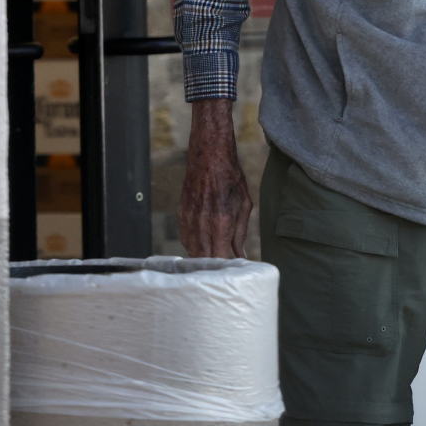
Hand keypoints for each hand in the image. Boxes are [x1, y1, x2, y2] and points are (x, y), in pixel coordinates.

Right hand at [179, 100, 253, 257]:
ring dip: (204, 258)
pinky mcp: (181, 214)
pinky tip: (204, 248)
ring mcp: (188, 218)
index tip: (235, 272)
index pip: (221, 257)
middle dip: (216, 267)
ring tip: (216, 263)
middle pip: (205, 258)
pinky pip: (185, 238)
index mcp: (220, 220)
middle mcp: (202, 222)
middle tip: (226, 272)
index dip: (227, 267)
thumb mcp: (244, 203)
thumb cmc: (230, 176)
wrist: (208, 153)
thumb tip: (240, 255)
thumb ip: (240, 232)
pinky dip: (194, 246)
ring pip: (192, 251)